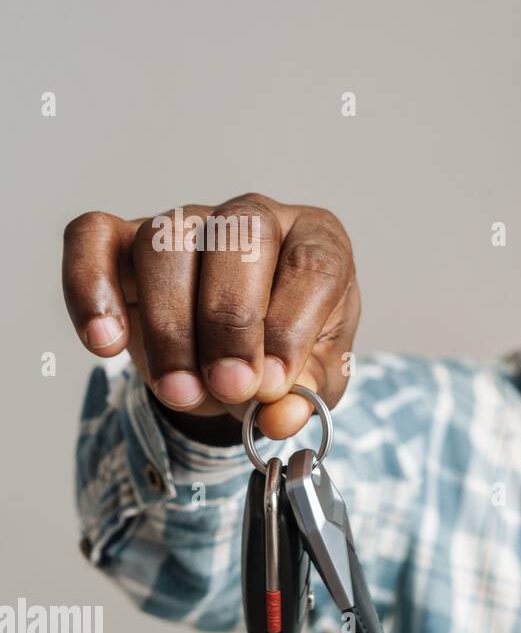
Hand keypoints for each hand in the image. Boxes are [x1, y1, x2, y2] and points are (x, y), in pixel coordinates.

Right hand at [62, 194, 359, 439]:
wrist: (242, 357)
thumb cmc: (288, 355)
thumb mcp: (315, 380)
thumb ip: (307, 394)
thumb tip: (281, 415)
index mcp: (318, 241)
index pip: (311, 265)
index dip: (291, 327)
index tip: (273, 384)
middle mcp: (256, 216)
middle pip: (237, 239)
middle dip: (230, 324)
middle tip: (229, 386)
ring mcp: (187, 221)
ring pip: (165, 244)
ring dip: (169, 326)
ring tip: (180, 390)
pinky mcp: (124, 237)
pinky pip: (93, 239)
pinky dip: (89, 288)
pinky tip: (104, 342)